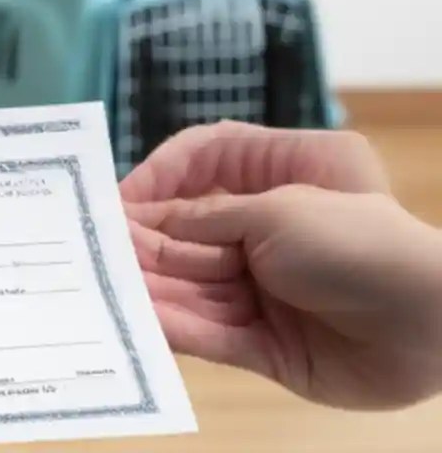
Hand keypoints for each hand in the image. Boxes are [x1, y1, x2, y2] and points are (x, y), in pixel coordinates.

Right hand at [123, 122, 441, 409]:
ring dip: (153, 286)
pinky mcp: (268, 342)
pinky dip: (176, 326)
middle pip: (191, 229)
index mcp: (288, 171)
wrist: (431, 327)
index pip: (208, 160)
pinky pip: (211, 332)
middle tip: (94, 249)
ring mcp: (270, 286)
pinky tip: (139, 321)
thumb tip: (136, 222)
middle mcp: (273, 226)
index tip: (117, 200)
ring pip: (195, 284)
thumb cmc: (358, 244)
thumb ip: (200, 220)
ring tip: (104, 287)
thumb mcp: (274, 212)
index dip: (159, 177)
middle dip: (146, 240)